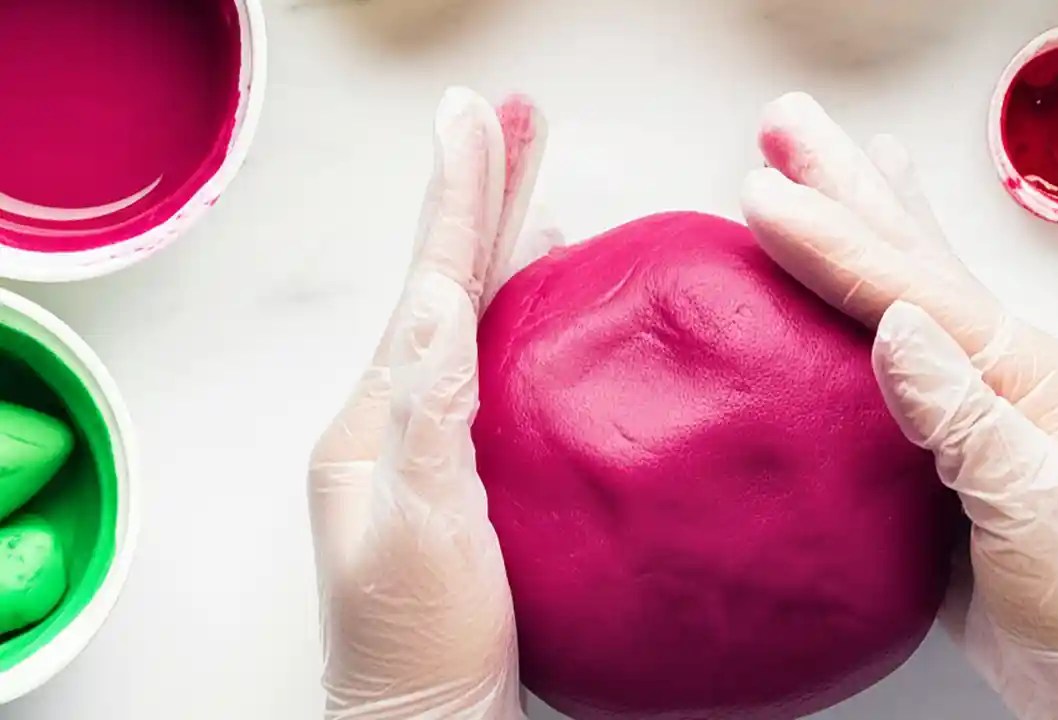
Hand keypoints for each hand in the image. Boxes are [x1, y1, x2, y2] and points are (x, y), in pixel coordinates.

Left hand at [308, 88, 559, 719]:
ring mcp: (430, 444)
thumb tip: (438, 302)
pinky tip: (539, 300)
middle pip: (447, 287)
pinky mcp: (468, 471)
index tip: (480, 122)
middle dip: (481, 199)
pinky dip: (514, 312)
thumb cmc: (417, 651)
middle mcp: (395, 421)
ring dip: (496, 243)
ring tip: (527, 190)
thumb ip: (430, 419)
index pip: (427, 289)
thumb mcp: (421, 533)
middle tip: (513, 125)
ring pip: (469, 318)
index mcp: (375, 424)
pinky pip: (490, 366)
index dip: (459, 199)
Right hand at [742, 92, 1057, 719]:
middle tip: (786, 126)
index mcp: (1016, 368)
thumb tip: (896, 329)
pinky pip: (878, 355)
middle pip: (904, 254)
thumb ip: (965, 417)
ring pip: (896, 288)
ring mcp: (958, 400)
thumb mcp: (1037, 502)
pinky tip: (841, 290)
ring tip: (827, 164)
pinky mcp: (929, 444)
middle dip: (843, 186)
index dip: (832, 236)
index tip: (762, 192)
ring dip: (856, 221)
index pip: (906, 287)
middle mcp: (987, 367)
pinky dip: (856, 302)